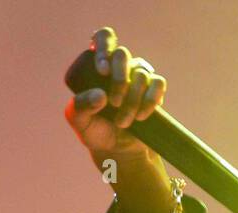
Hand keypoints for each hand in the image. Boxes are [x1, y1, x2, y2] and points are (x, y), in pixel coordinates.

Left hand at [64, 26, 166, 162]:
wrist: (117, 150)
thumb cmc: (95, 131)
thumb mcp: (79, 121)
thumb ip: (80, 106)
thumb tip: (100, 95)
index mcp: (99, 65)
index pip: (104, 37)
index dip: (104, 48)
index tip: (102, 72)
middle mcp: (120, 65)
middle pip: (122, 54)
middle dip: (118, 80)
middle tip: (113, 104)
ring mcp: (139, 74)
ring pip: (140, 74)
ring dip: (131, 101)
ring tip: (122, 122)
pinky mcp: (155, 87)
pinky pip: (157, 83)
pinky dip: (150, 100)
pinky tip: (141, 116)